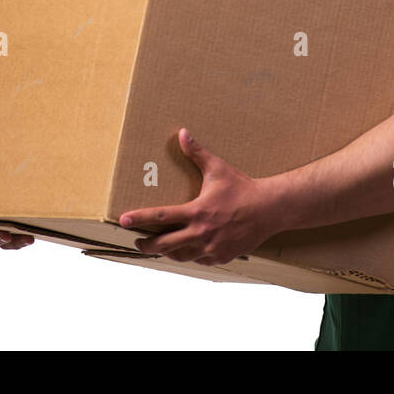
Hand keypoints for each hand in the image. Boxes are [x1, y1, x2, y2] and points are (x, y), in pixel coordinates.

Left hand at [117, 128, 282, 265]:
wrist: (269, 210)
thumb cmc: (242, 188)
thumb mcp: (218, 169)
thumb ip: (197, 153)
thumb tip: (182, 133)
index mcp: (196, 211)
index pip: (161, 216)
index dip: (140, 218)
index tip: (123, 221)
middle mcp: (201, 233)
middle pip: (164, 245)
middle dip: (147, 245)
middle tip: (138, 242)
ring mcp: (210, 248)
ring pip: (179, 256)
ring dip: (166, 252)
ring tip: (159, 247)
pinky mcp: (220, 256)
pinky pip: (198, 260)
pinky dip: (189, 256)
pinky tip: (186, 250)